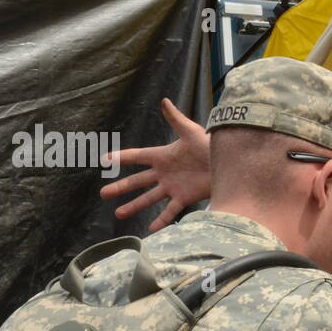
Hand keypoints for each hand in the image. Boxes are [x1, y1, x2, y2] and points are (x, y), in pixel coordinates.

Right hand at [99, 98, 211, 231]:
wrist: (229, 163)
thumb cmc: (209, 145)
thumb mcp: (191, 132)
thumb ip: (176, 119)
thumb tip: (164, 100)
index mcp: (163, 156)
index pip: (137, 156)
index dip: (121, 158)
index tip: (103, 160)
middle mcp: (165, 173)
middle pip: (137, 181)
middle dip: (120, 187)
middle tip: (102, 194)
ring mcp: (173, 187)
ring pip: (149, 198)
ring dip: (134, 205)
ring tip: (118, 214)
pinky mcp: (185, 198)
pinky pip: (170, 212)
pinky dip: (161, 221)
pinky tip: (150, 230)